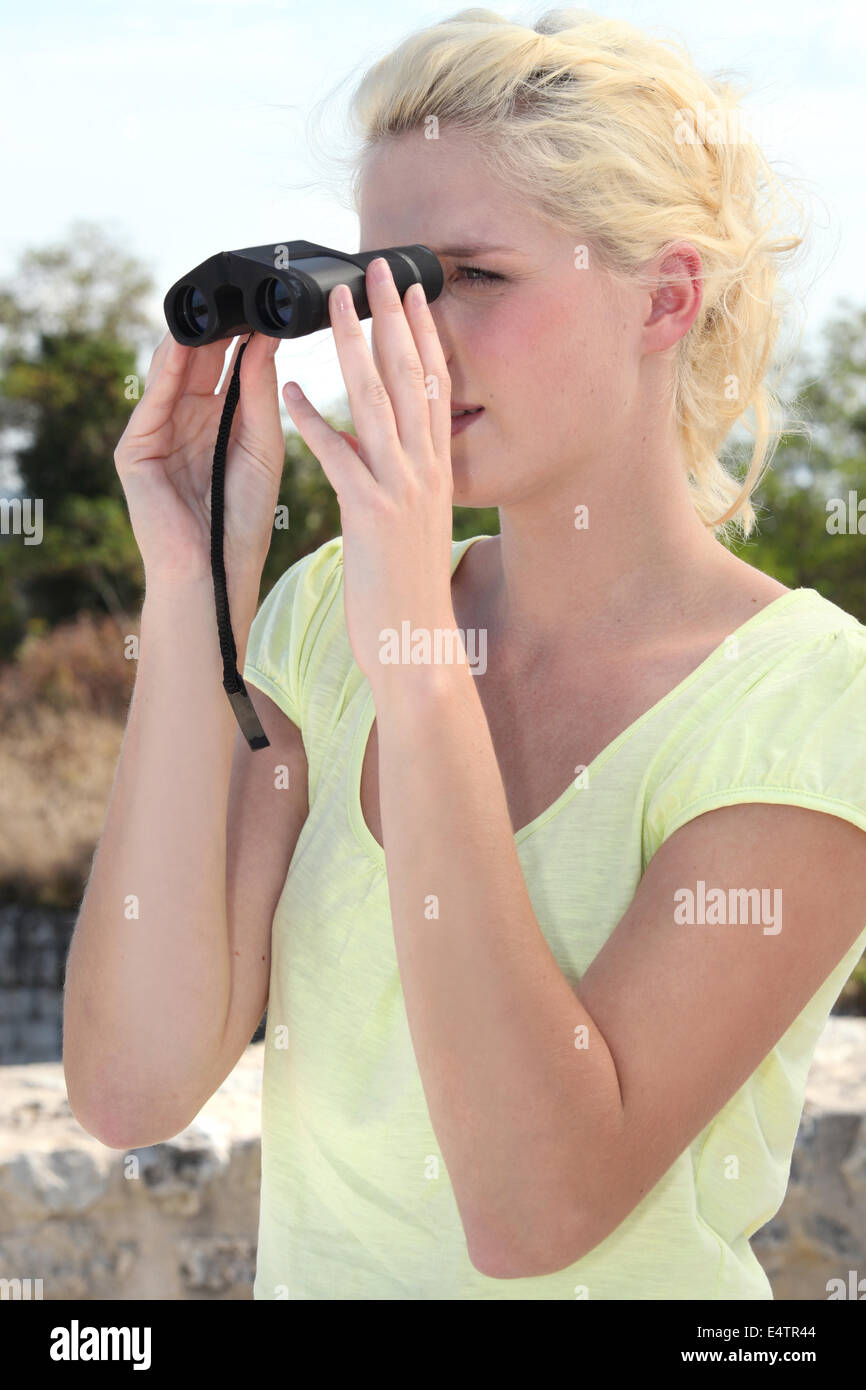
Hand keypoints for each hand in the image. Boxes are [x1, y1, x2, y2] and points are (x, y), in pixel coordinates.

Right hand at [114, 329, 284, 594]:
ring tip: (213, 305)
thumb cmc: (243, 519)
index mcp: (221, 421)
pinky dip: (165, 371)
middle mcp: (188, 419)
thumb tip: (265, 339)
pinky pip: (150, 400)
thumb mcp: (263, 446)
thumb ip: (261, 393)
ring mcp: (158, 431)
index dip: (243, 334)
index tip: (267, 303)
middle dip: (217, 327)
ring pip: (171, 373)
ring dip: (190, 340)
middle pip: (199, 361)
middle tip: (240, 291)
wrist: (215, 571)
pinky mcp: (135, 447)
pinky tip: (183, 345)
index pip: (229, 365)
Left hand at [282, 259, 455, 692]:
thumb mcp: (412, 524)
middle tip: (378, 267)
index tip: (411, 290)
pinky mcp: (370, 515)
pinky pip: (337, 458)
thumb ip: (395, 477)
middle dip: (393, 318)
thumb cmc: (409, 592)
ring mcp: (400, 491)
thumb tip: (371, 444)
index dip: (423, 334)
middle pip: (409, 379)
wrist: (418, 646)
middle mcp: (424, 471)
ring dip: (354, 348)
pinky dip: (312, 422)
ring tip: (336, 304)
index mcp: (436, 471)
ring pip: (376, 404)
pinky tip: (287, 392)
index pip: (433, 387)